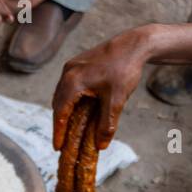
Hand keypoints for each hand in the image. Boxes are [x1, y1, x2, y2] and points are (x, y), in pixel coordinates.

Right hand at [52, 24, 155, 150]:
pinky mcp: (78, 64)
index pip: (60, 113)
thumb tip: (101, 146)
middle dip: (60, 124)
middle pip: (58, 104)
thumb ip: (107, 124)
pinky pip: (68, 87)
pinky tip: (77, 109)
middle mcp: (68, 73)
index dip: (59, 132)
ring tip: (68, 128)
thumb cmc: (125, 69)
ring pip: (61, 95)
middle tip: (63, 142)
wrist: (134, 44)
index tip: (58, 148)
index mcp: (73, 82)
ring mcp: (71, 67)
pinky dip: (70, 100)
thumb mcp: (117, 100)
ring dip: (64, 112)